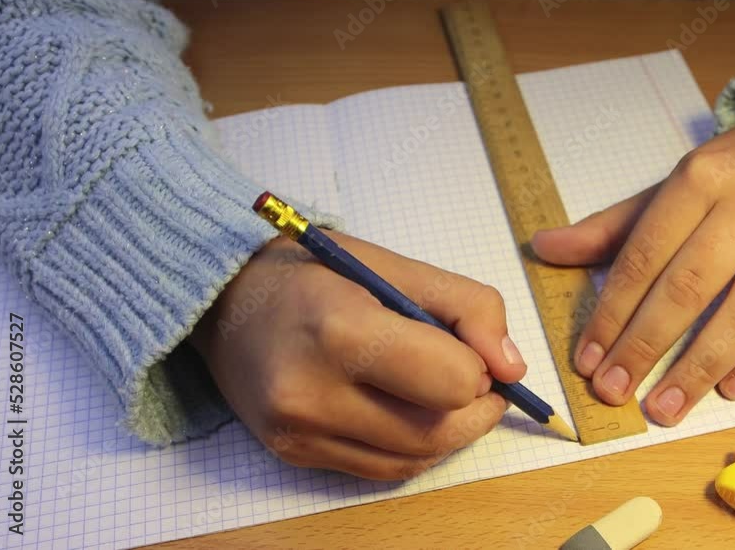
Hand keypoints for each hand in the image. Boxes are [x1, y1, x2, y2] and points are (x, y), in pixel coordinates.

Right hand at [190, 230, 526, 479]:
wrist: (222, 302)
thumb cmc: (311, 274)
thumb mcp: (391, 264)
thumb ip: (466, 305)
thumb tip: (512, 366)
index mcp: (341, 330)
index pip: (451, 381)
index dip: (479, 368)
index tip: (472, 349)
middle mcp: (312, 392)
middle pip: (437, 430)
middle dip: (475, 409)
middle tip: (478, 380)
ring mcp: (299, 432)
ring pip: (414, 459)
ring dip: (450, 432)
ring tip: (445, 392)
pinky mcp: (294, 454)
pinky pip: (381, 469)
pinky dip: (413, 447)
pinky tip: (408, 411)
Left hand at [531, 108, 734, 425]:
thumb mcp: (678, 186)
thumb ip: (615, 226)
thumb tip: (543, 247)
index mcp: (700, 177)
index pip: (644, 255)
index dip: (611, 312)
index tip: (588, 360)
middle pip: (688, 287)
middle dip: (645, 347)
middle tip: (614, 392)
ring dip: (699, 369)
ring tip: (665, 407)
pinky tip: (729, 389)